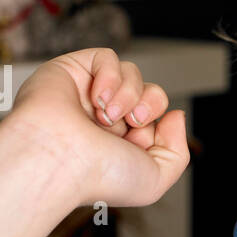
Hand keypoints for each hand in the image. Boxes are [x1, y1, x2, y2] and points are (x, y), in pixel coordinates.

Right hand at [5, 47, 190, 207]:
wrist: (59, 160)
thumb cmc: (98, 176)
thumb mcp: (155, 179)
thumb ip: (178, 152)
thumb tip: (175, 116)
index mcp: (121, 143)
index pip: (156, 118)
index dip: (158, 123)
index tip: (140, 140)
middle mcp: (105, 119)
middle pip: (149, 91)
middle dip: (150, 104)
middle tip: (132, 121)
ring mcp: (87, 94)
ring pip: (132, 72)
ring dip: (128, 93)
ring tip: (106, 115)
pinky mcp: (71, 71)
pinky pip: (107, 56)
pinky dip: (110, 74)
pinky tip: (97, 97)